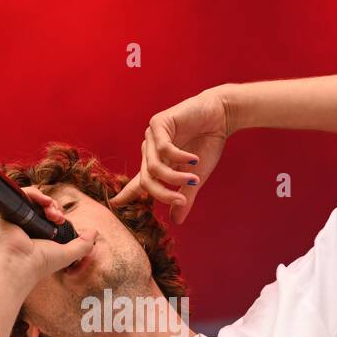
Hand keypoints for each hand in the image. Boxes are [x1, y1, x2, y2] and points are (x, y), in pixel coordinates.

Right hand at [0, 186, 96, 284]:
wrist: (21, 263)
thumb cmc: (40, 263)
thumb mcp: (67, 254)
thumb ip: (83, 245)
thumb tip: (94, 233)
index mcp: (30, 229)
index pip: (43, 211)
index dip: (55, 211)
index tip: (60, 219)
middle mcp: (17, 221)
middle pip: (37, 202)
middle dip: (52, 205)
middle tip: (57, 216)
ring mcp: (5, 215)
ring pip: (28, 196)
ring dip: (45, 199)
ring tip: (52, 212)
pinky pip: (15, 192)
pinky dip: (30, 193)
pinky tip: (41, 202)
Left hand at [110, 86, 229, 223]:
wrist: (221, 116)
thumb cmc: (207, 144)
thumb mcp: (196, 177)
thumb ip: (185, 197)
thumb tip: (176, 221)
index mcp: (156, 162)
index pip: (139, 183)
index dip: (127, 194)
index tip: (115, 204)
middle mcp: (150, 150)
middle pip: (146, 180)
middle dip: (163, 194)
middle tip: (179, 201)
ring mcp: (152, 136)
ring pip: (154, 167)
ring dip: (174, 177)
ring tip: (192, 179)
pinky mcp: (159, 123)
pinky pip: (163, 149)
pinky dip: (179, 157)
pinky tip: (193, 158)